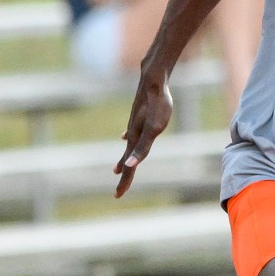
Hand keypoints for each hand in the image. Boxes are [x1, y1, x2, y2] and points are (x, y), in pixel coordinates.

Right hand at [114, 73, 173, 196]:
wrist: (153, 79)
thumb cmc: (157, 105)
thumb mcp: (154, 129)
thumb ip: (142, 148)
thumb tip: (131, 166)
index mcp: (135, 140)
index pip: (129, 167)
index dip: (125, 182)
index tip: (118, 196)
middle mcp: (132, 134)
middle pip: (127, 159)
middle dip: (124, 176)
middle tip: (119, 190)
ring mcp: (135, 124)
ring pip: (128, 146)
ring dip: (124, 160)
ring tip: (119, 168)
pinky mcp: (139, 115)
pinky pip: (131, 132)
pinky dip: (128, 140)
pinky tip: (125, 137)